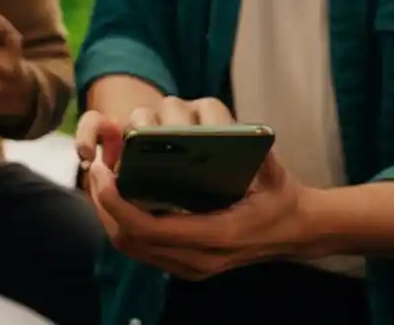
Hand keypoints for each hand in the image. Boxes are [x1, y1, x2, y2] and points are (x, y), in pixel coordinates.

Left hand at [86, 149, 312, 279]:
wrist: (299, 232)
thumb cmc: (281, 195)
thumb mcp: (268, 168)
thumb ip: (242, 148)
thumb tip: (211, 126)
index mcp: (217, 235)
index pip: (148, 227)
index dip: (115, 200)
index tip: (101, 170)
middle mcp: (201, 258)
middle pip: (129, 240)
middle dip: (102, 205)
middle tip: (94, 170)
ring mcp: (193, 266)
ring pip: (131, 247)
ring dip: (107, 215)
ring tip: (99, 181)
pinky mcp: (188, 265)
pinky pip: (141, 249)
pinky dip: (121, 223)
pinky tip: (116, 197)